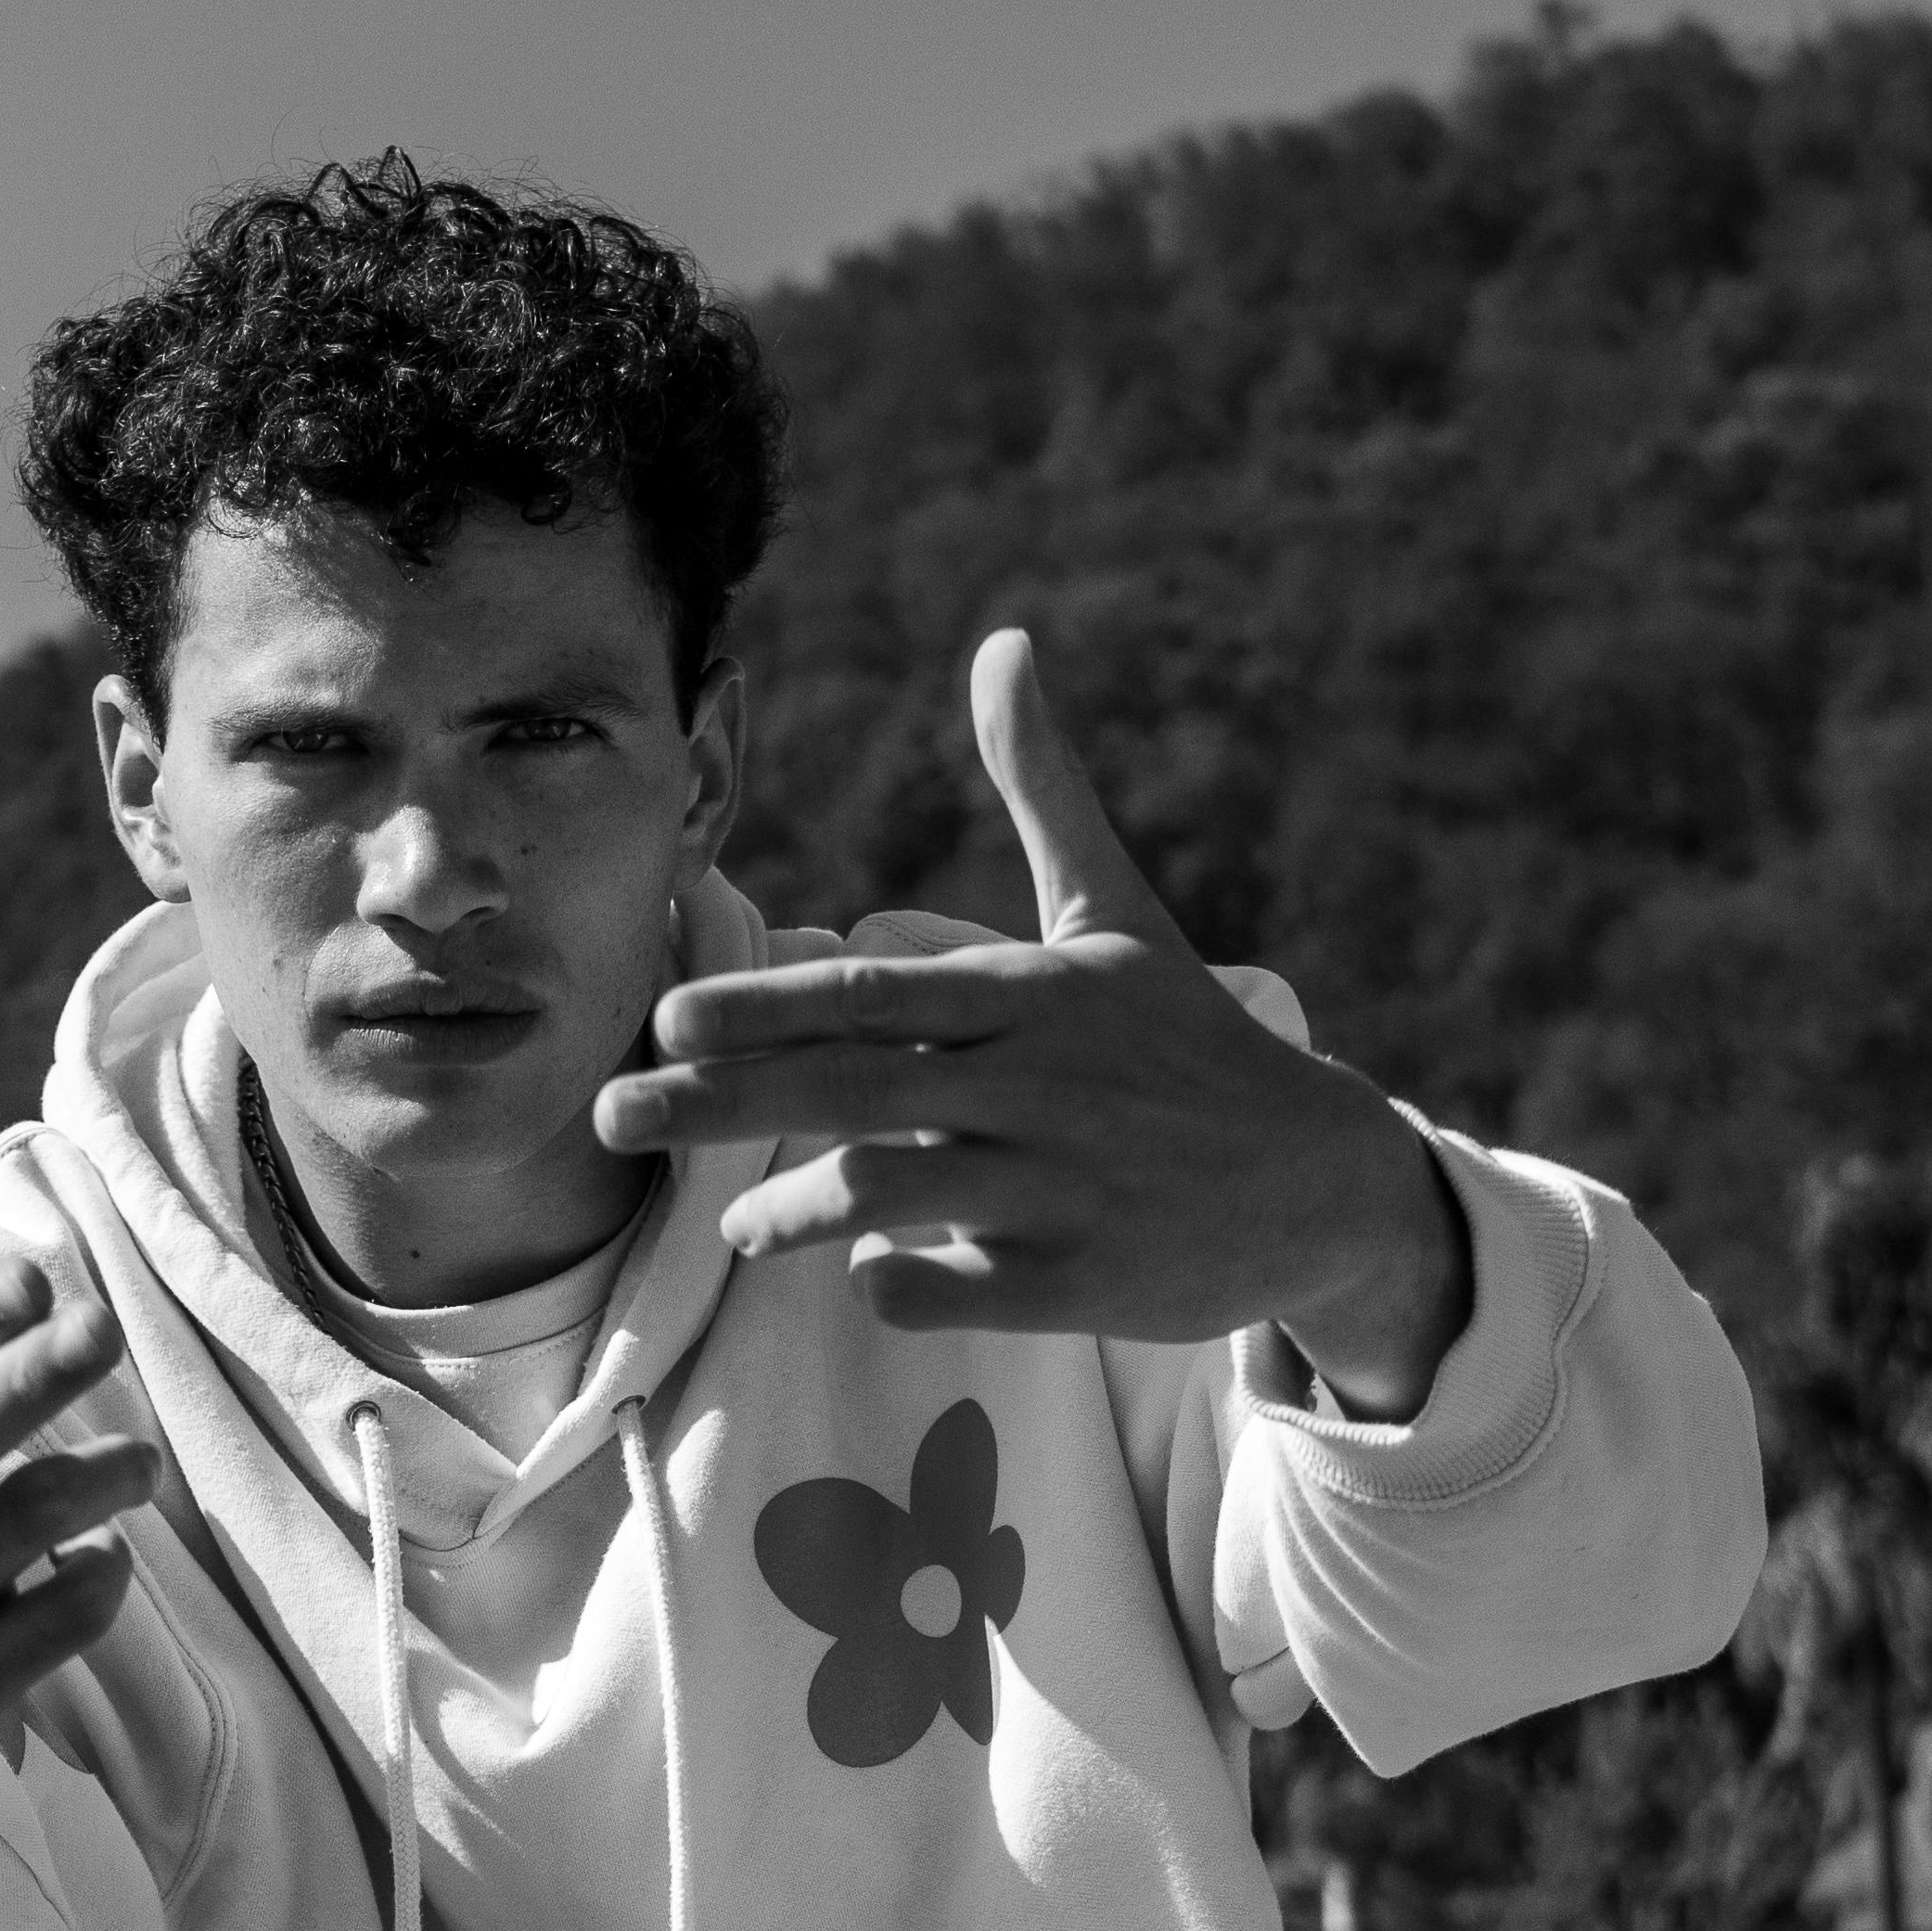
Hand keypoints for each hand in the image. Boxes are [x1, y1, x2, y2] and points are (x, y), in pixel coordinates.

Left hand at [592, 627, 1470, 1413]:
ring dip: (793, 1212)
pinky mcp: (1082, 1283)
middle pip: (846, 1092)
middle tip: (612, 1115)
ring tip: (737, 1222)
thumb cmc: (1188, 1043)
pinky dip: (891, 1284)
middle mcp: (1038, 1084)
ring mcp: (1059, 1186)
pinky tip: (864, 1275)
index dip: (760, 1006)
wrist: (1319, 1178)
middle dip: (716, 1104)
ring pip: (886, 1197)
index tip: (663, 1013)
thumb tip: (1003, 640)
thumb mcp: (1116, 911)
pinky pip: (945, 1290)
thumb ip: (1043, 787)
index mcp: (1032, 994)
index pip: (870, 997)